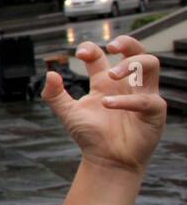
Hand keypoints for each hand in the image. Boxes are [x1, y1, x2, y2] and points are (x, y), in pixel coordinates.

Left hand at [40, 35, 165, 175]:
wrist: (106, 161)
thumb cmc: (90, 136)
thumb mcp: (68, 113)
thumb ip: (54, 95)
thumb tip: (50, 73)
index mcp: (105, 83)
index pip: (102, 56)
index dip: (92, 48)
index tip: (80, 53)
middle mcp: (126, 85)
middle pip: (138, 51)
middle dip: (127, 43)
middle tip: (111, 46)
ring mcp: (142, 95)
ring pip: (151, 65)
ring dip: (131, 64)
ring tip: (110, 74)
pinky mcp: (154, 112)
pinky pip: (146, 99)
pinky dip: (126, 100)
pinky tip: (107, 104)